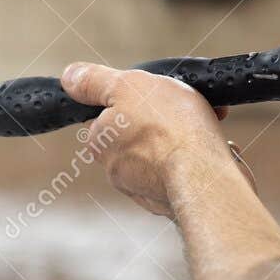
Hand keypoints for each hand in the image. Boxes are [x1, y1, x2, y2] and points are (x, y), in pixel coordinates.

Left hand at [61, 62, 251, 216]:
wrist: (206, 178)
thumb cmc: (170, 129)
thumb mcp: (128, 86)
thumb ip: (96, 81)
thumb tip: (69, 77)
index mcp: (101, 141)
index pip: (110, 114)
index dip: (136, 99)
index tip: (157, 95)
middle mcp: (117, 170)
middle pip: (140, 133)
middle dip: (163, 119)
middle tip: (186, 108)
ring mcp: (145, 190)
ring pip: (164, 153)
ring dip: (183, 139)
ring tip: (205, 128)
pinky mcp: (172, 203)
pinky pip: (184, 174)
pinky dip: (196, 161)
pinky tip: (210, 152)